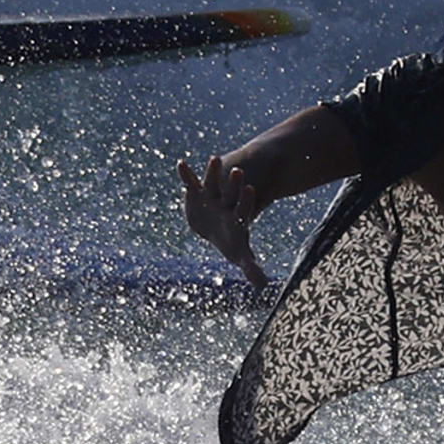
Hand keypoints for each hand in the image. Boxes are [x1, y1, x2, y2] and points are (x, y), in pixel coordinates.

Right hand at [177, 151, 268, 293]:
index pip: (243, 208)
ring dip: (212, 172)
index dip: (246, 200)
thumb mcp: (239, 253)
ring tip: (214, 158)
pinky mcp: (196, 193)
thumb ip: (250, 266)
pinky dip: (186, 174)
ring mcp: (211, 196)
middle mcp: (226, 203)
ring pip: (213, 182)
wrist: (216, 226)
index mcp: (237, 217)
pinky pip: (191, 182)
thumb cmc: (230, 240)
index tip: (250, 189)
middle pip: (231, 192)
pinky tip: (180, 164)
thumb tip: (263, 285)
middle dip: (233, 183)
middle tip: (238, 171)